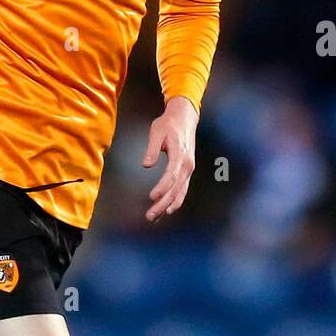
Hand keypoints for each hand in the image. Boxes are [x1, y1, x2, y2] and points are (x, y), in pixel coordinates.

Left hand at [141, 96, 197, 221]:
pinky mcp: (186, 171)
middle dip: (163, 204)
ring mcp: (188, 169)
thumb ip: (151, 149)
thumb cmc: (168, 124)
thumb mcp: (157, 132)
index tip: (152, 197)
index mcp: (180, 155)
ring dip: (168, 206)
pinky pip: (182, 190)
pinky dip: (175, 201)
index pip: (171, 175)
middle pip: (175, 189)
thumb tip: (146, 164)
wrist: (185, 117)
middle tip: (150, 216)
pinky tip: (167, 210)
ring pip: (179, 193)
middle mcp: (187, 165)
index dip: (162, 187)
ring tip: (155, 217)